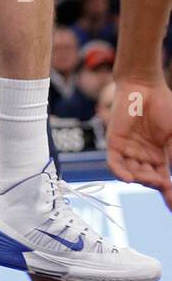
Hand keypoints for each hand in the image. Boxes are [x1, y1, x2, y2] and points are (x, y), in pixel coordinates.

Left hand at [107, 78, 171, 209]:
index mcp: (159, 157)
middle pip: (148, 180)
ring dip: (142, 180)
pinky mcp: (114, 142)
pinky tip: (130, 178)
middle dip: (156, 185)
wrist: (145, 86)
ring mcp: (128, 150)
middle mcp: (143, 157)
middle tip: (164, 185)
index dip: (168, 194)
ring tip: (152, 179)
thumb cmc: (163, 107)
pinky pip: (115, 163)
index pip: (162, 182)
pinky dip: (121, 172)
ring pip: (133, 174)